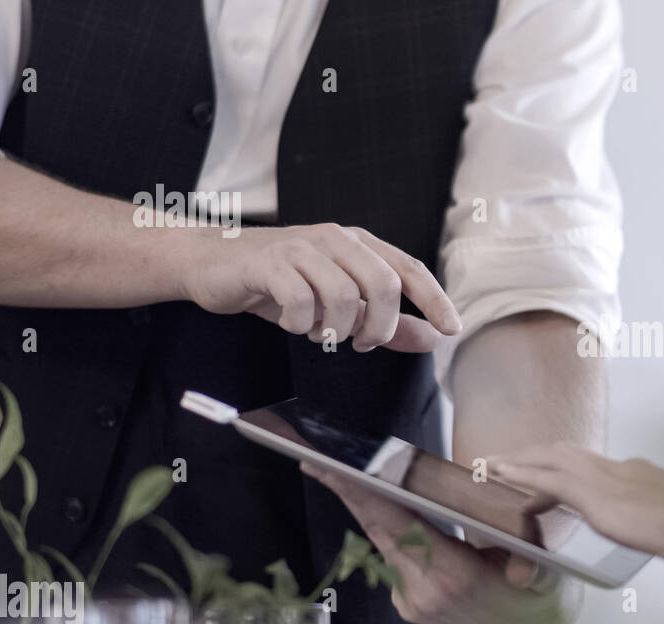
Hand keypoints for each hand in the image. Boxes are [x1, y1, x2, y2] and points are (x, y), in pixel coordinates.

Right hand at [180, 223, 461, 351]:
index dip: (434, 300)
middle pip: (384, 284)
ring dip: (335, 329)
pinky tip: (291, 322)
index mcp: (358, 244)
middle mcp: (334, 239)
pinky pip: (300, 302)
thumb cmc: (280, 282)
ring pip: (344, 296)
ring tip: (317, 332)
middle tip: (362, 343)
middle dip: (380, 326)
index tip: (451, 328)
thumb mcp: (339, 303)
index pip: (408, 269)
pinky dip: (300, 324)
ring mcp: (301, 248)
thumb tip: (433, 339)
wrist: (212, 263)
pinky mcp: (268, 263)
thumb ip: (387, 321)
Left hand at [300, 461, 580, 623]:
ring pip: (380, 543)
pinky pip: (390, 556)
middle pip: (379, 533)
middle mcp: (426, 592)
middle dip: (349, 495)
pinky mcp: (407, 602)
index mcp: (456, 580)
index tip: (342, 474)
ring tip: (338, 472)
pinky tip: (372, 501)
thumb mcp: (542, 574)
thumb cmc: (531, 596)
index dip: (370, 499)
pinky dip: (382, 527)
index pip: (402, 528)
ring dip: (362, 507)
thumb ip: (532, 567)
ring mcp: (412, 601)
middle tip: (318, 462)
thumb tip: (524, 567)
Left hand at [488, 442, 663, 567]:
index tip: (539, 469)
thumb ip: (647, 514)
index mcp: (634, 472)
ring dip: (520, 460)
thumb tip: (636, 519)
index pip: (587, 462)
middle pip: (564, 451)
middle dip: (532, 454)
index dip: (559, 463)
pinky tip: (503, 475)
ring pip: (552, 458)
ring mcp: (608, 478)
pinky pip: (550, 479)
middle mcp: (618, 467)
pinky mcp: (598, 496)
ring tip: (493, 466)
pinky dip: (524, 474)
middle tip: (502, 460)